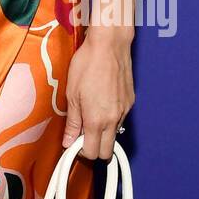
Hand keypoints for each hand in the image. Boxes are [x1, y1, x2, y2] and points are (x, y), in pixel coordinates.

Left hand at [61, 31, 134, 160]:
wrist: (109, 45)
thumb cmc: (87, 65)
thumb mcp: (72, 94)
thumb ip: (72, 122)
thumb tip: (68, 142)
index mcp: (97, 120)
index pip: (92, 153)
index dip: (81, 152)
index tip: (73, 144)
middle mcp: (114, 119)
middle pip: (107, 152)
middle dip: (94, 149)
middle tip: (81, 134)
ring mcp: (125, 111)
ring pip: (115, 135)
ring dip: (103, 133)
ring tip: (90, 114)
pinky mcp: (130, 102)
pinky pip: (121, 119)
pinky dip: (111, 118)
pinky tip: (101, 102)